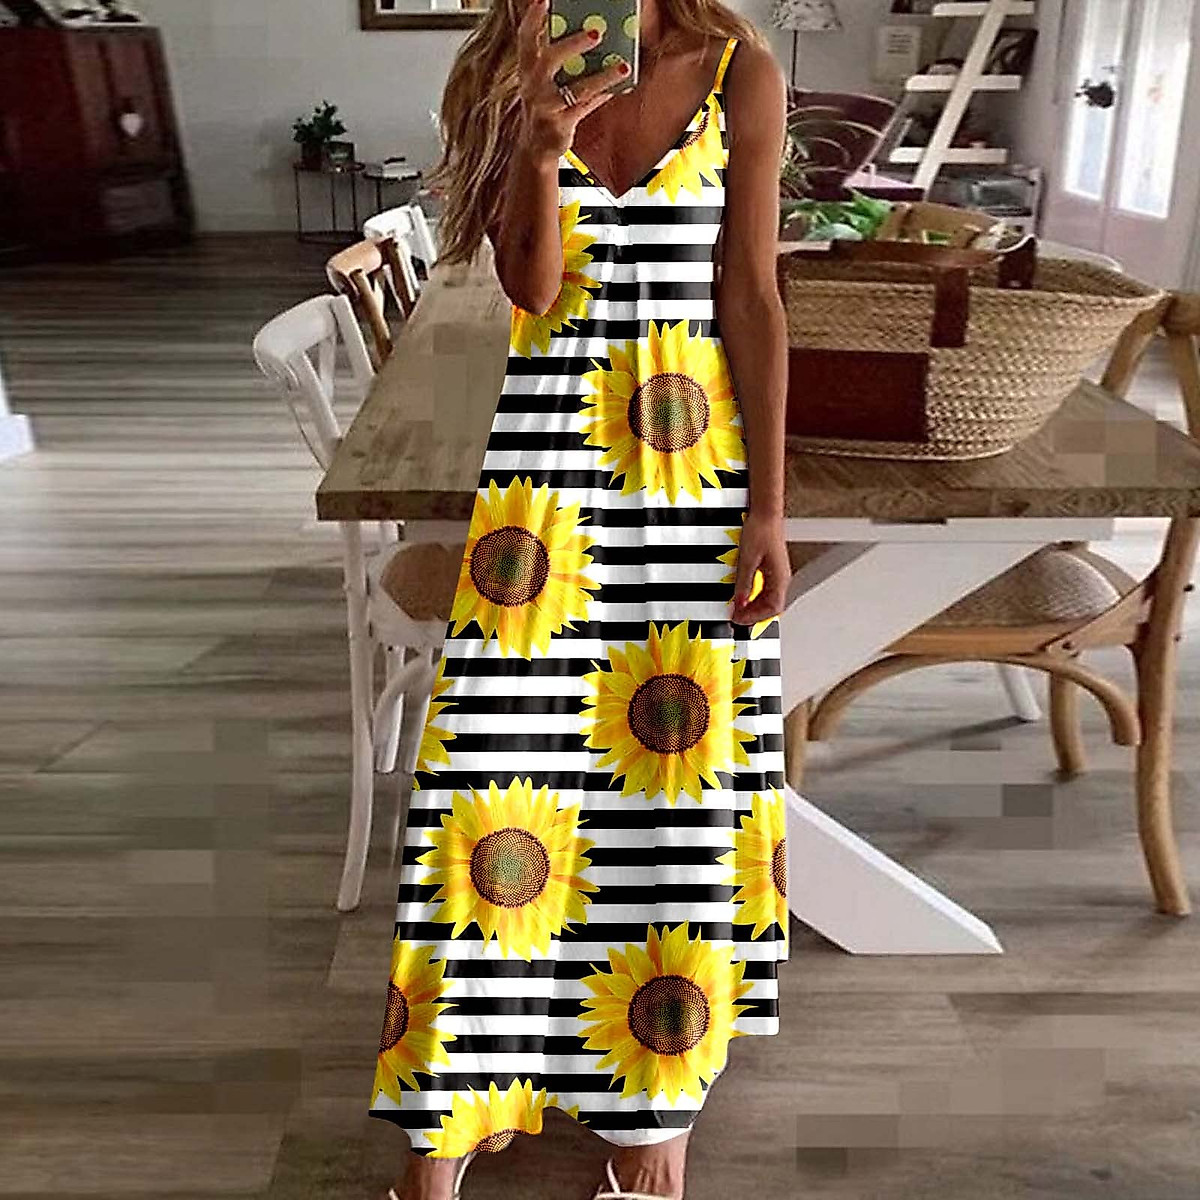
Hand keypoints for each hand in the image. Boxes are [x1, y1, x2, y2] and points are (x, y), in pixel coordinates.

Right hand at [515, 0, 629, 163]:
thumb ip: (561, 58)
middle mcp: (532, 87)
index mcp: (527, 69)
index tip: (543, 0)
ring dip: (602, 76)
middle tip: (597, 32)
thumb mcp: (545, 80)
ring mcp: (545, 108)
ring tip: (623, 66)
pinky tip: (616, 88)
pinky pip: (585, 108)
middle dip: (573, 44)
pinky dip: (602, 96)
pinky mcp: (559, 126)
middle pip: (548, 60)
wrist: (536, 147)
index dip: (533, 18)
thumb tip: (591, 32)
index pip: (525, 39)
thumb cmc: (545, 106)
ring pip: (576, 89)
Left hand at [731, 511, 788, 626]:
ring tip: (737, 608)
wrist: (765, 513)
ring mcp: (777, 573)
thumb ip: (743, 584)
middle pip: (772, 607)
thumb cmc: (760, 530)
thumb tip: (739, 603)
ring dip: (754, 607)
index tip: (738, 619)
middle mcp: (781, 577)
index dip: (755, 616)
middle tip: (736, 617)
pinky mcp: (771, 568)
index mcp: (780, 578)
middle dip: (754, 615)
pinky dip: (754, 597)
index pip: (772, 608)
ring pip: (769, 599)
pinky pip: (765, 590)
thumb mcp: (747, 560)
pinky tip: (743, 596)